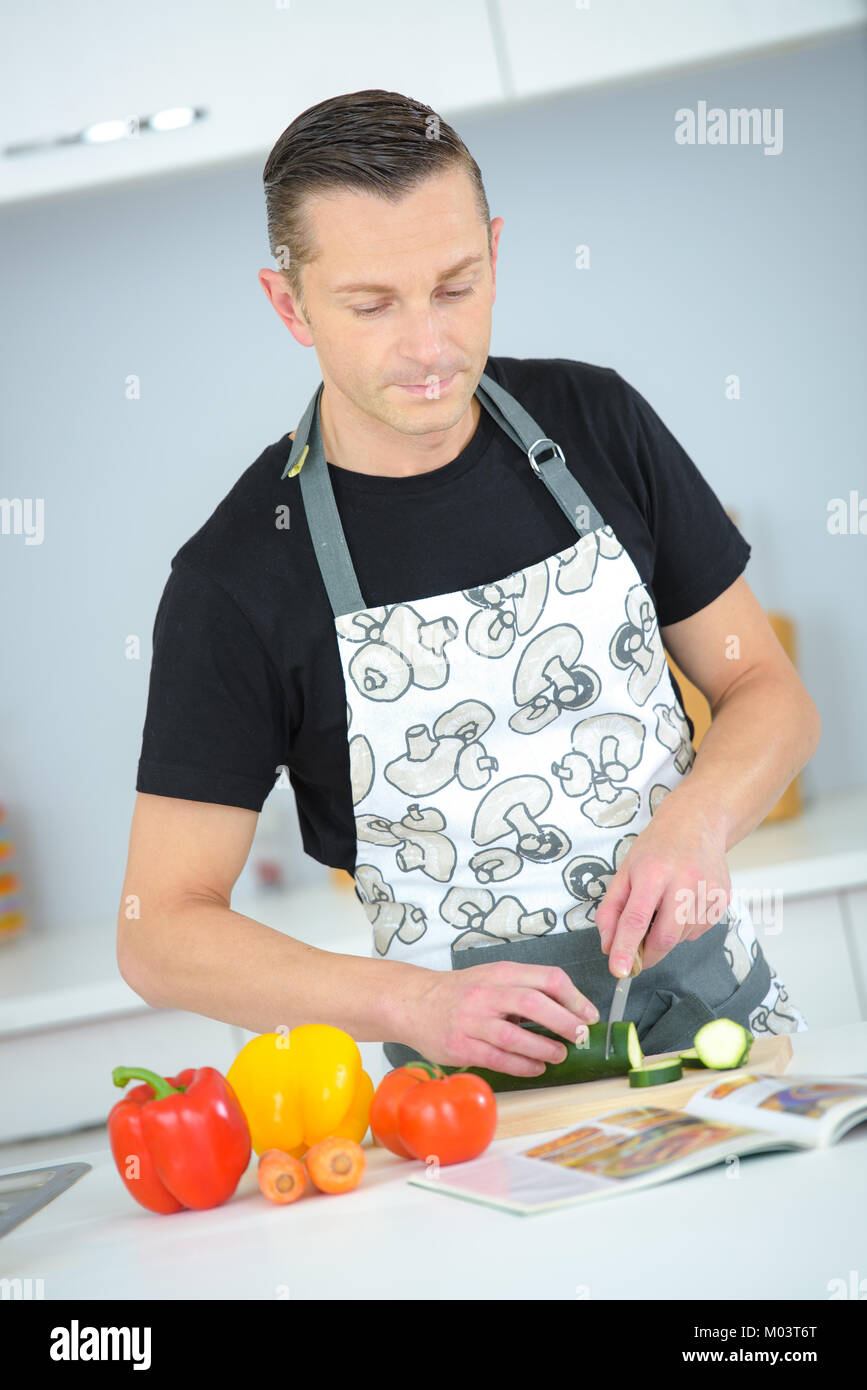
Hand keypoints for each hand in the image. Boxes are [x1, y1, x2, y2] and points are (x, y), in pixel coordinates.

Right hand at [400, 960, 600, 1078]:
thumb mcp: (491, 977)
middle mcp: (486, 994)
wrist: (412, 1002)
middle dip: (564, 1022)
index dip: (574, 997)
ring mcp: (471, 1021)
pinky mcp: (461, 1046)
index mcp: (500, 973)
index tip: (587, 1013)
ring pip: (516, 1036)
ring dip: (545, 1048)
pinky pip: (498, 1059)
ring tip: (559, 1054)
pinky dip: (523, 1065)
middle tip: (580, 1035)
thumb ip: (524, 988)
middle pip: (534, 1004)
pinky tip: (536, 1067)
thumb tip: (568, 1010)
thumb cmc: (459, 992)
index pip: (546, 977)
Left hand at [595, 797, 731, 976]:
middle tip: (637, 955)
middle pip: (666, 936)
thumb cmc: (657, 848)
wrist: (697, 823)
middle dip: (649, 954)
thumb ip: (611, 910)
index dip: (626, 948)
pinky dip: (685, 928)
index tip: (619, 971)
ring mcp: (708, 890)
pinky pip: (699, 931)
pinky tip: (683, 904)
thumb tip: (608, 946)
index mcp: (653, 872)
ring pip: (683, 937)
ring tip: (664, 907)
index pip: (636, 919)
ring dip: (667, 936)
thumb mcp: (624, 871)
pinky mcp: (723, 898)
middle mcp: (684, 881)